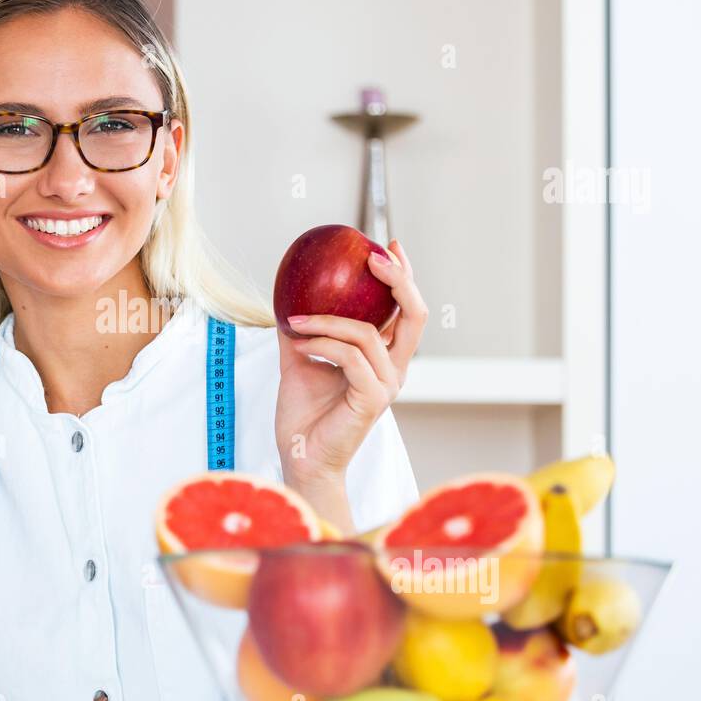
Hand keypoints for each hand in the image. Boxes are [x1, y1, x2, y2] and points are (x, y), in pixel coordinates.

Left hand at [275, 238, 427, 485]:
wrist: (300, 456)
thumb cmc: (303, 415)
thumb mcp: (298, 361)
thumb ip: (301, 330)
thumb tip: (286, 295)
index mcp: (383, 360)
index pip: (405, 312)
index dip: (404, 276)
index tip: (389, 245)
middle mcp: (393, 370)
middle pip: (415, 316)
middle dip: (399, 280)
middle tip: (372, 256)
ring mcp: (387, 385)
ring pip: (367, 333)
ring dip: (327, 320)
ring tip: (295, 320)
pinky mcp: (372, 399)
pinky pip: (351, 357)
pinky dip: (322, 344)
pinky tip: (298, 343)